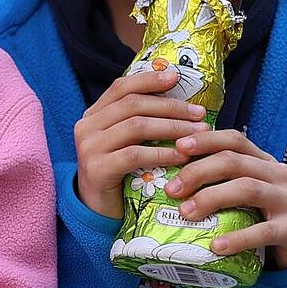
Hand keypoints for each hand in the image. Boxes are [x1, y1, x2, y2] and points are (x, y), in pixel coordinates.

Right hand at [73, 68, 209, 218]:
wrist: (97, 210)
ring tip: (198, 134)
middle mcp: (86, 126)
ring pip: (136, 126)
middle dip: (171, 107)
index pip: (121, 87)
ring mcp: (89, 147)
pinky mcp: (97, 169)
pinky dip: (162, 152)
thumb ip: (140, 121)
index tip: (176, 77)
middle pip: (133, 105)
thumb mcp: (125, 142)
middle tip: (200, 114)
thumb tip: (183, 103)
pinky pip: (134, 155)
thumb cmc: (120, 173)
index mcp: (93, 115)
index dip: (149, 79)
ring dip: (172, 127)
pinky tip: (181, 155)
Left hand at [166, 129, 286, 269]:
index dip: (206, 140)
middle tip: (172, 190)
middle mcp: (279, 175)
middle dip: (198, 172)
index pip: (234, 140)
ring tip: (186, 213)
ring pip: (248, 189)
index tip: (178, 147)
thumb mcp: (249, 189)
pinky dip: (237, 238)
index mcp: (264, 161)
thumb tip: (173, 179)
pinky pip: (264, 231)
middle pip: (235, 162)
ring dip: (212, 198)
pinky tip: (216, 246)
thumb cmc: (267, 212)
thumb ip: (223, 180)